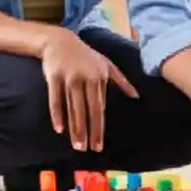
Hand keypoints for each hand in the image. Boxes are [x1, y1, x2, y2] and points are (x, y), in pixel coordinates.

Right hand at [41, 30, 138, 151]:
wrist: (60, 40)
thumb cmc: (86, 55)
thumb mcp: (106, 64)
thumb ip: (121, 81)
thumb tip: (136, 96)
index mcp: (99, 77)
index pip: (100, 108)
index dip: (99, 127)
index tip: (99, 145)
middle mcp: (85, 78)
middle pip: (88, 110)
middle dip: (89, 131)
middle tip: (88, 150)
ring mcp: (69, 77)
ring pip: (73, 107)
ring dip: (74, 128)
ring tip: (76, 145)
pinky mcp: (54, 77)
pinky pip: (55, 99)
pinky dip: (57, 114)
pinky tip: (58, 129)